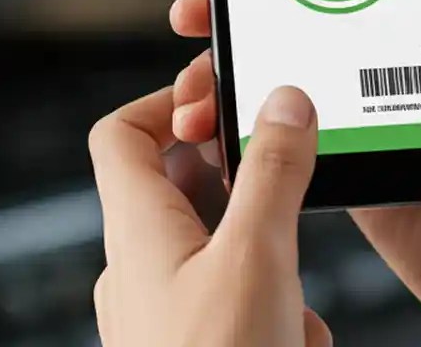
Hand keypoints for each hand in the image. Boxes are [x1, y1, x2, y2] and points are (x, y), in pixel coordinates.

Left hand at [89, 85, 331, 346]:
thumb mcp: (256, 258)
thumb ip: (272, 175)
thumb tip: (284, 104)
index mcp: (138, 231)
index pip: (121, 135)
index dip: (167, 103)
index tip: (220, 99)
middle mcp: (137, 270)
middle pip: (178, 189)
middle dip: (242, 181)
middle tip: (282, 174)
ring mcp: (158, 314)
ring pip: (216, 252)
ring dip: (266, 257)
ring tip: (299, 280)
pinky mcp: (187, 345)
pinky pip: (229, 304)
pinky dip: (269, 310)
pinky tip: (295, 335)